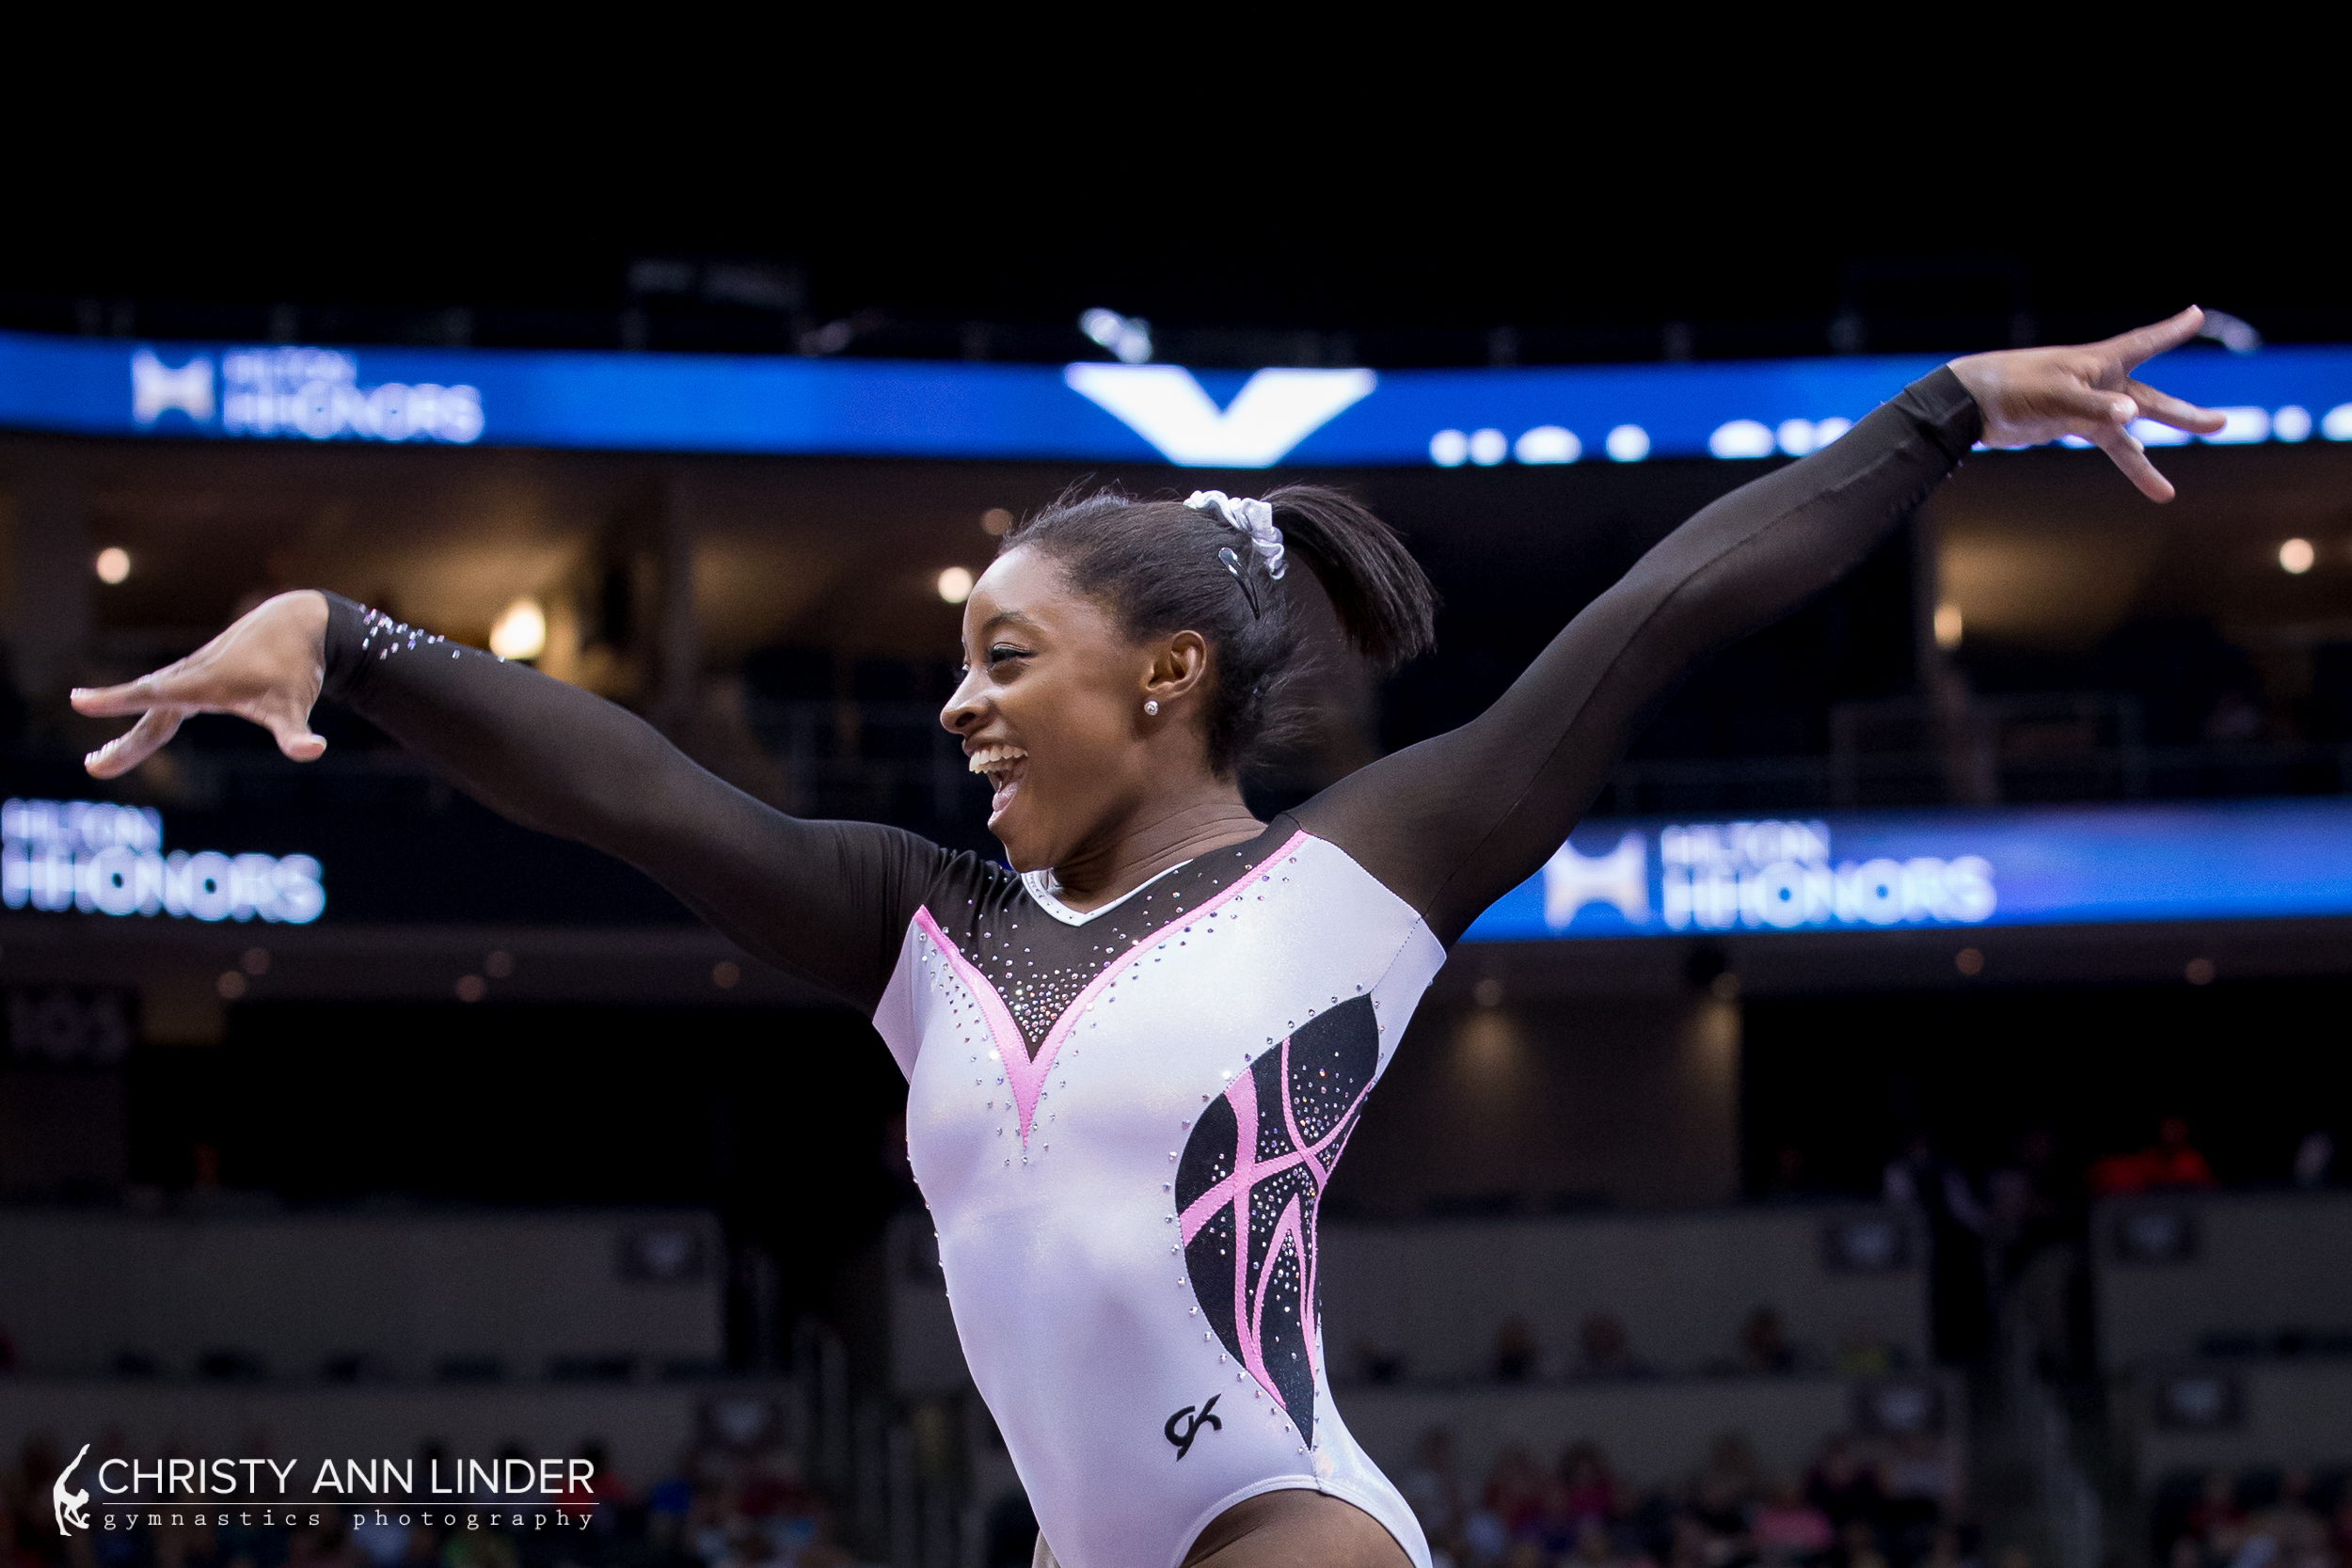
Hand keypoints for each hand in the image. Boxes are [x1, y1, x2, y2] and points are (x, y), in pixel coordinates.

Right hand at [71, 590, 331, 778]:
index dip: (116, 699)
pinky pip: (162, 702)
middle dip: (125, 742)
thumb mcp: (295, 704)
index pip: (153, 694)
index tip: (78, 700)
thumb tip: (311, 751)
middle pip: (148, 711)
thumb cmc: (294, 666)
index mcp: (204, 682)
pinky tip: (133, 742)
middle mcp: (191, 676)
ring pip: (152, 708)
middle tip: (94, 767)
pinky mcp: (199, 677)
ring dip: (130, 737)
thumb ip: (296, 733)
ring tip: (101, 761)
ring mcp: (192, 675)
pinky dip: (144, 720)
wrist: (299, 625)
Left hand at [1948, 307, 2224, 501]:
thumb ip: (2094, 405)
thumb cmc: (2013, 387)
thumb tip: (2131, 416)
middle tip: (2219, 424)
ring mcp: (2088, 405)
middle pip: (2150, 400)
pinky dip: (2131, 464)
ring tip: (2169, 490)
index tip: (2196, 314)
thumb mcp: (2055, 395)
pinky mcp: (2073, 424)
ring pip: (2131, 431)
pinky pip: (2111, 446)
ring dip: (2151, 457)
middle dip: (2182, 414)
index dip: (2171, 330)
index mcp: (2098, 363)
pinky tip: (2151, 483)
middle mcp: (2100, 382)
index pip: (2144, 343)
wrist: (1973, 402)